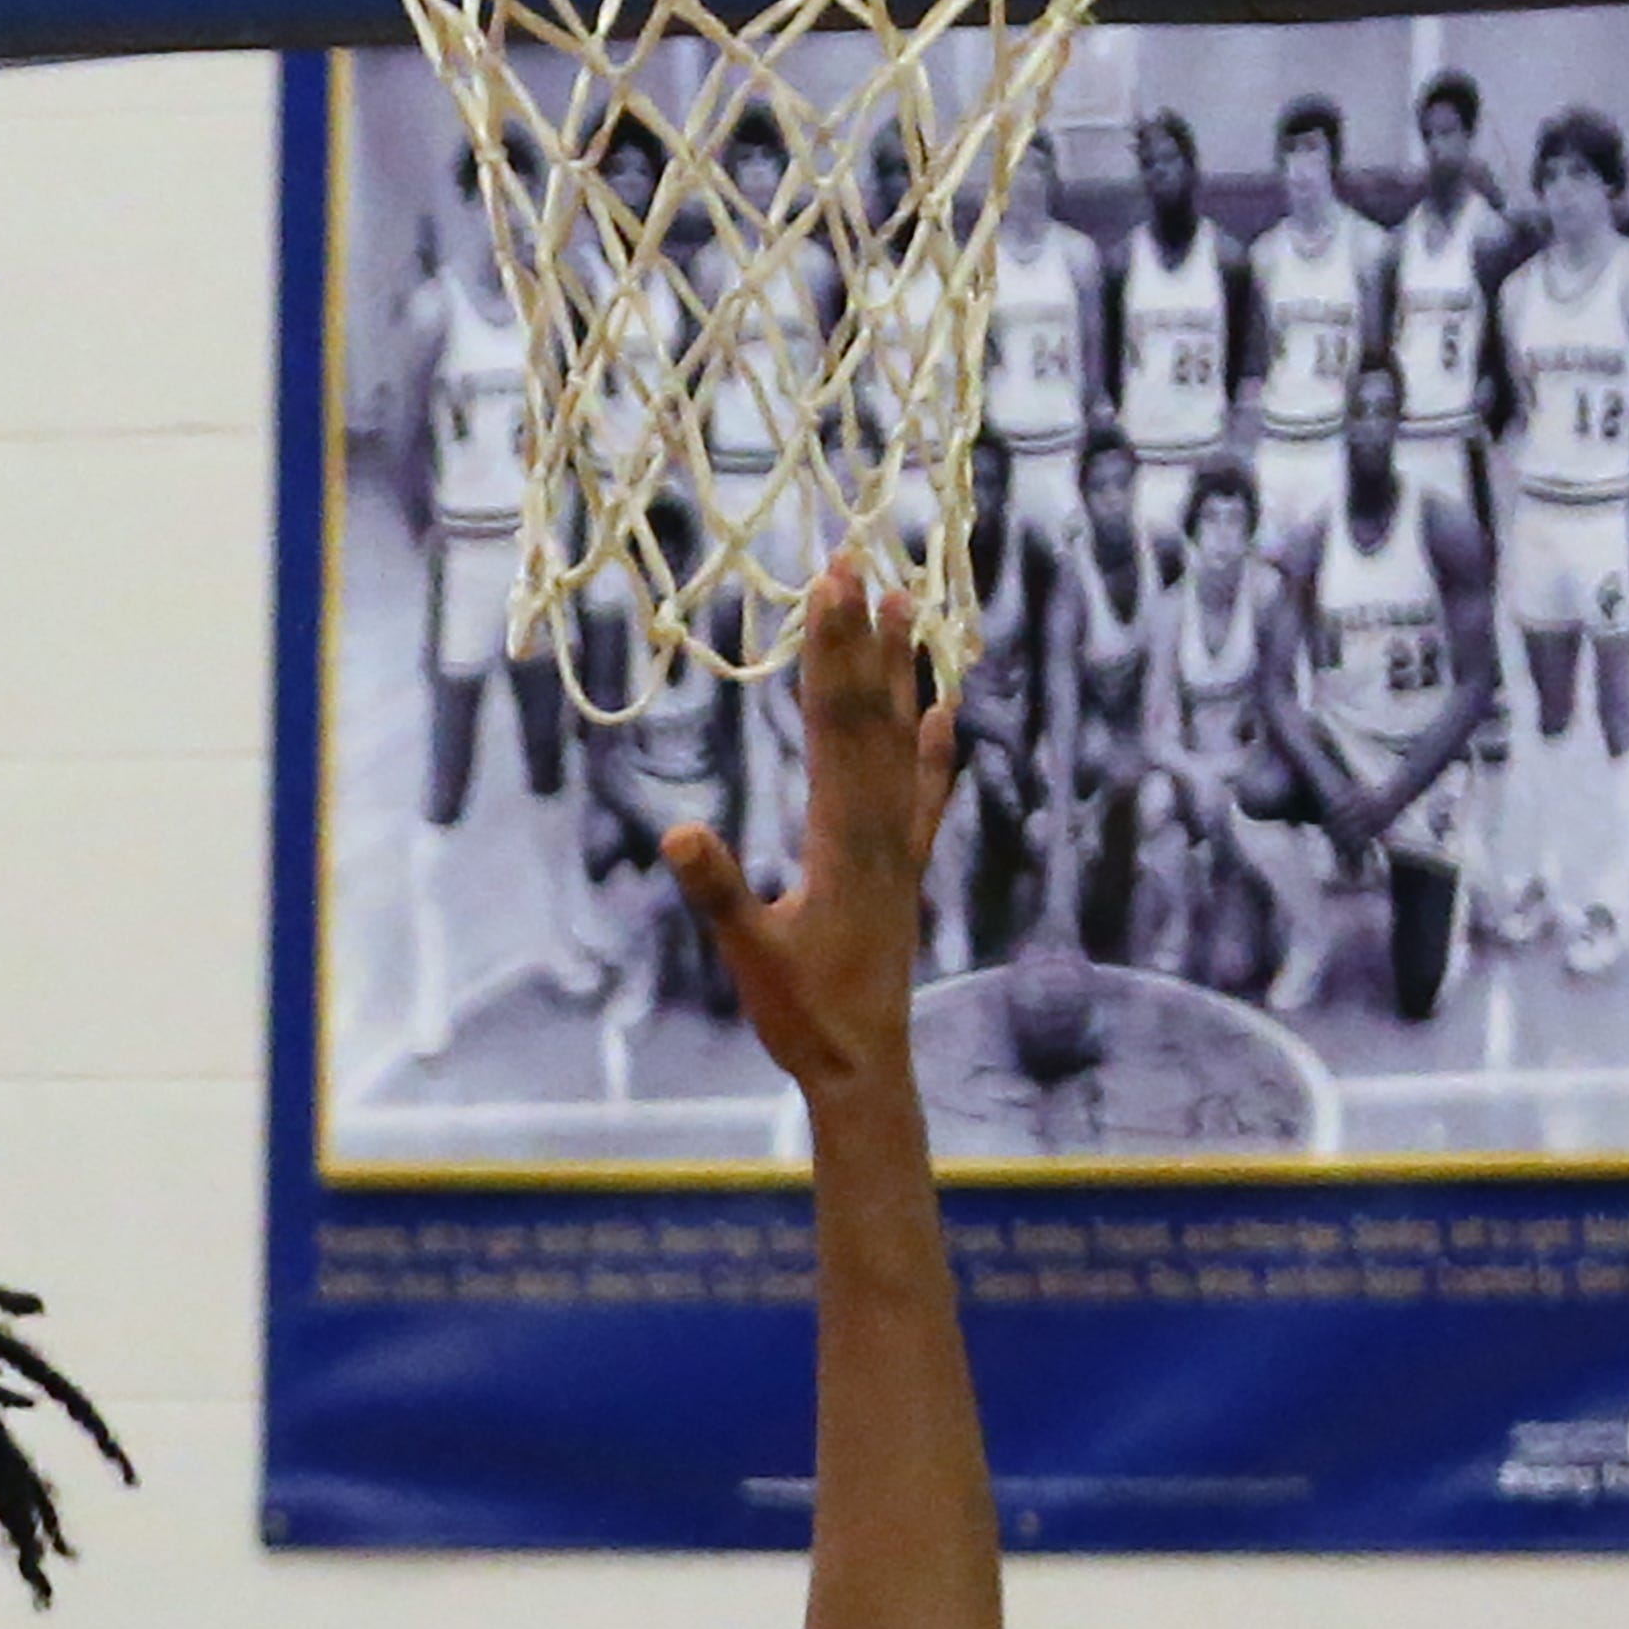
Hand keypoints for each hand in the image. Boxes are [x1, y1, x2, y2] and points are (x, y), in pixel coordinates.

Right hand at [676, 558, 960, 1100]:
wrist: (865, 1063)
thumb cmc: (802, 1014)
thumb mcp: (749, 955)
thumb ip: (718, 893)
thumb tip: (680, 832)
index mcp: (845, 838)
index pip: (835, 727)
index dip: (830, 656)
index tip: (829, 590)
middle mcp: (883, 829)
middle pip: (872, 716)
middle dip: (862, 640)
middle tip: (858, 564)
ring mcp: (900, 847)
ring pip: (904, 741)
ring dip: (901, 674)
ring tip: (909, 608)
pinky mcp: (904, 871)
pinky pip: (927, 794)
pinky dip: (938, 749)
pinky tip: (948, 714)